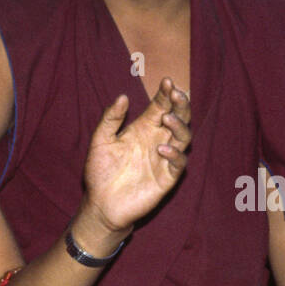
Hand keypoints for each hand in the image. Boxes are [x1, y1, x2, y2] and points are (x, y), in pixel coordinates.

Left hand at [81, 80, 191, 233]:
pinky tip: (162, 149)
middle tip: (177, 93)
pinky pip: (179, 163)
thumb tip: (123, 96)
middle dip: (181, 104)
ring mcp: (165, 158)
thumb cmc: (100, 171)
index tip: (168, 81)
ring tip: (168, 119)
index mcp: (143, 128)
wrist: (101, 204)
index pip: (161, 106)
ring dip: (180, 126)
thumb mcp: (100, 141)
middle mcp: (158, 139)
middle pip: (178, 117)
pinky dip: (175, 154)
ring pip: (184, 137)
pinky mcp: (167, 177)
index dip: (166, 93)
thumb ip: (110, 119)